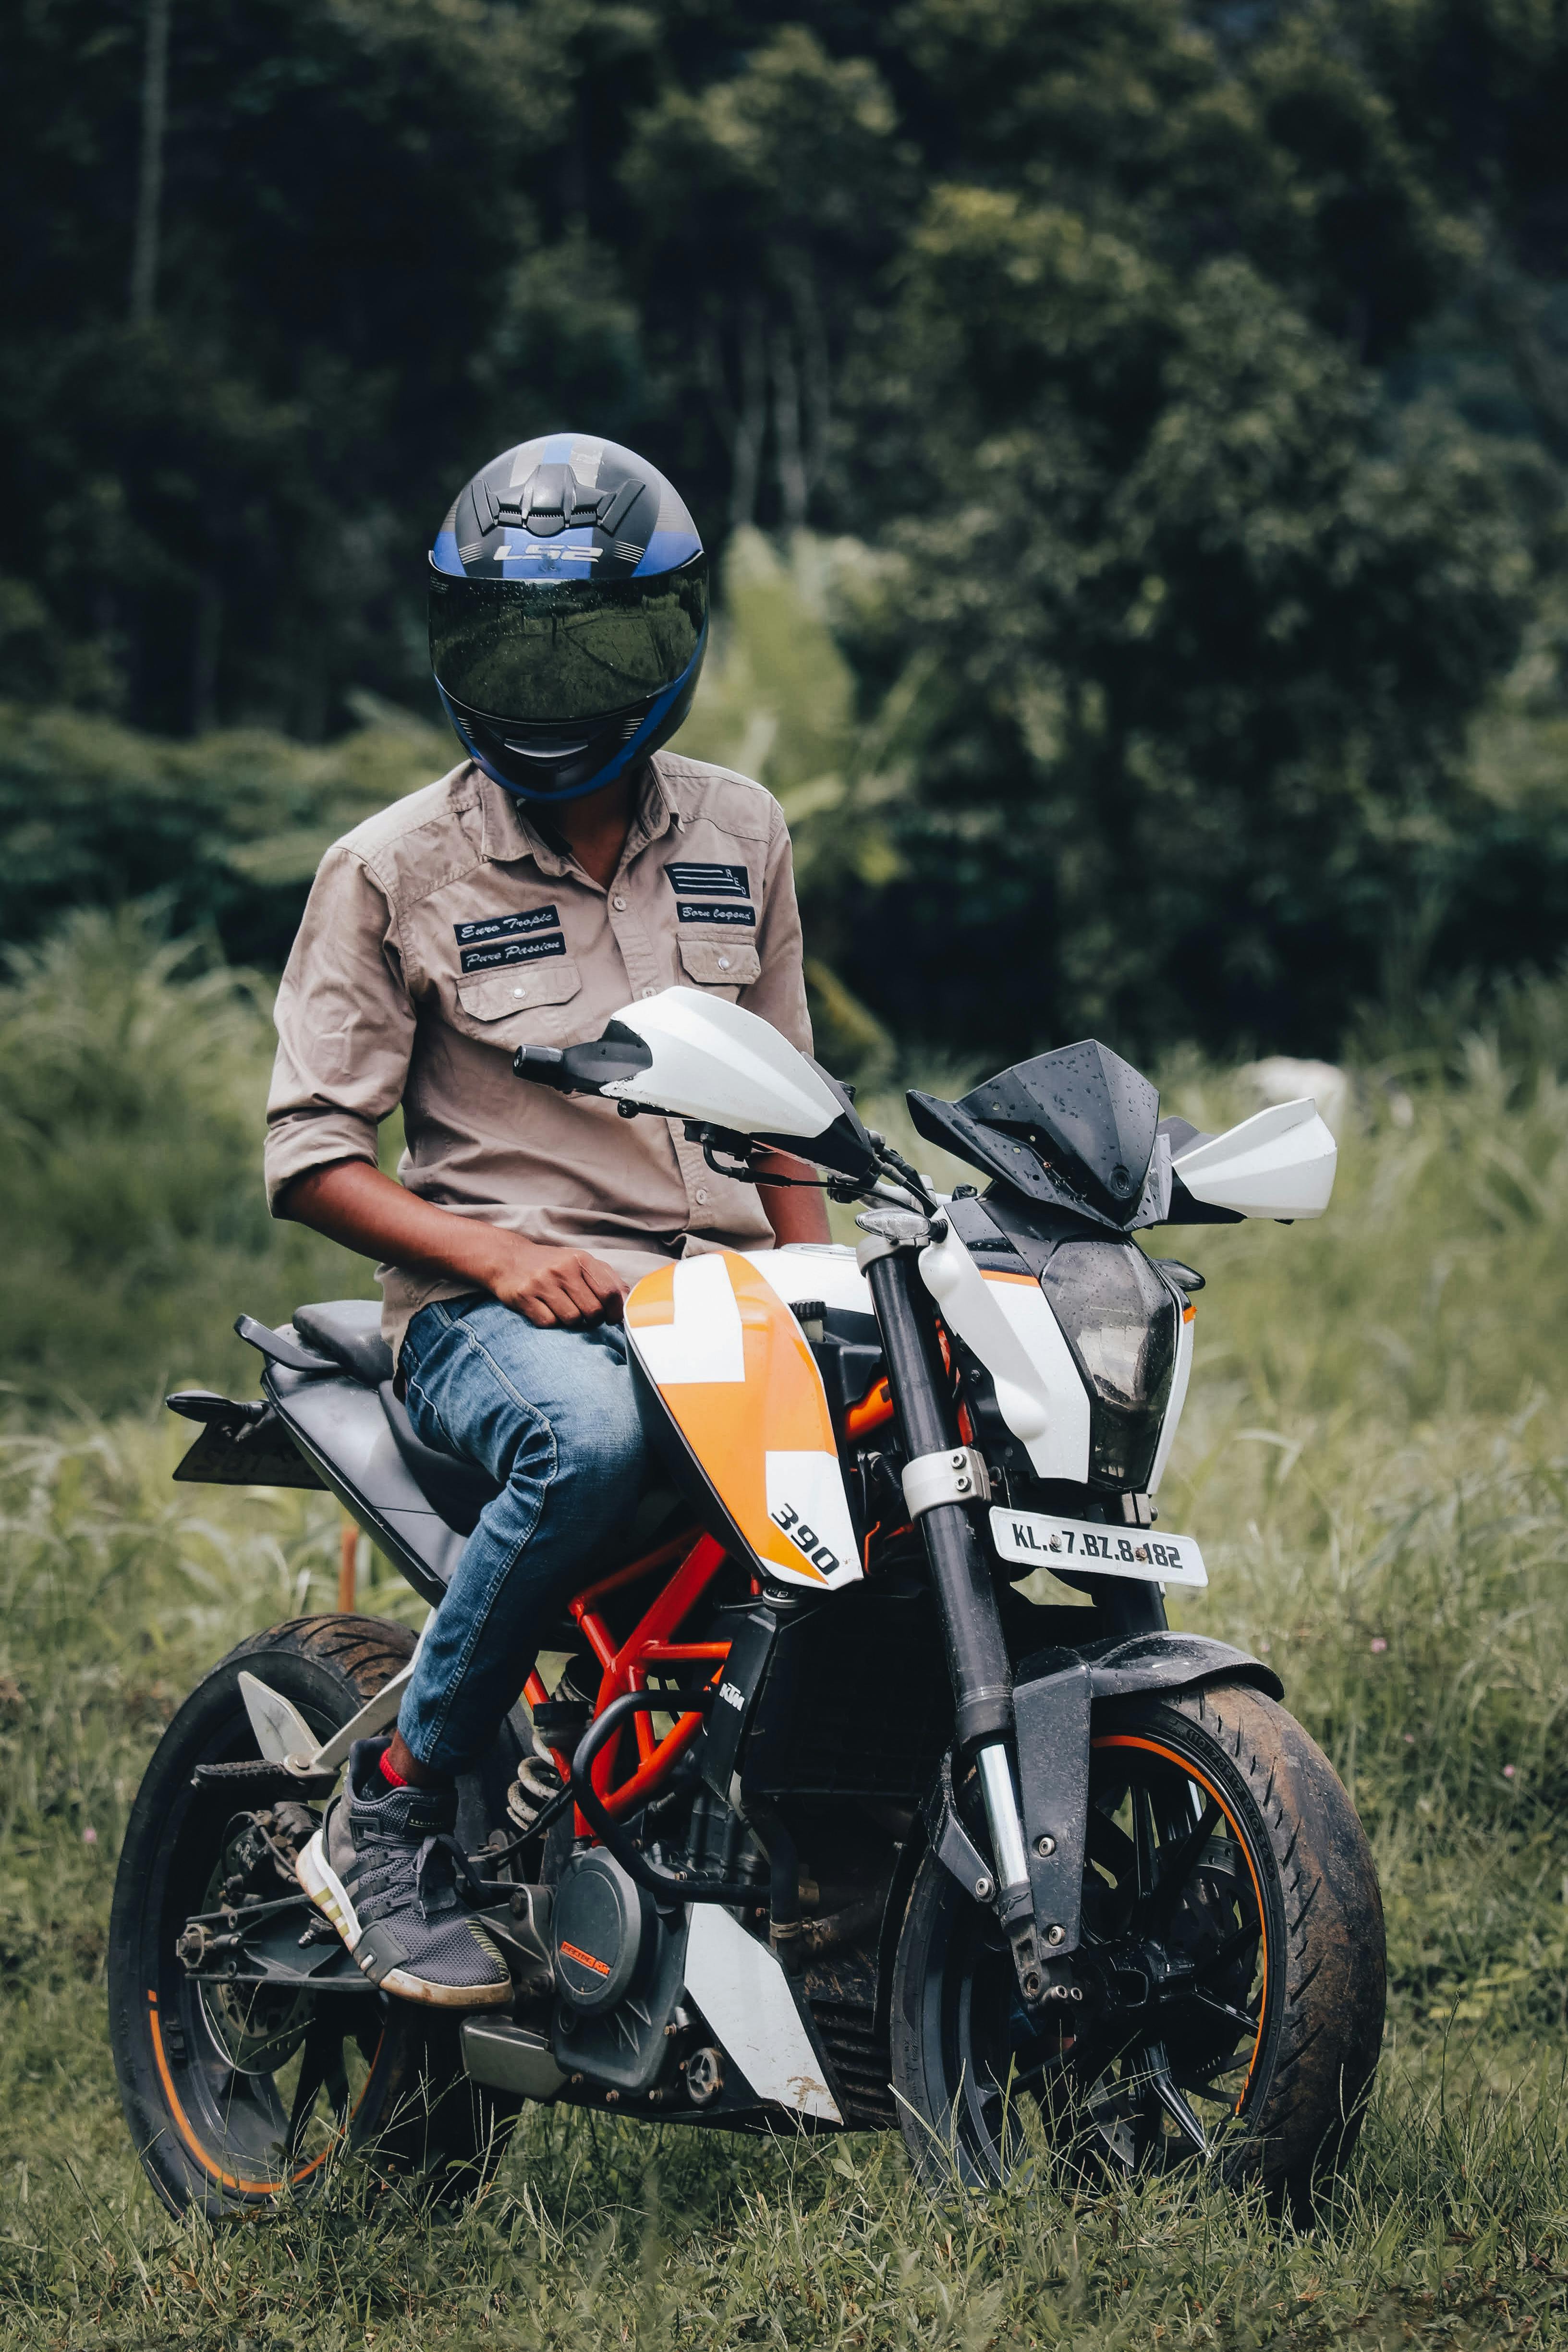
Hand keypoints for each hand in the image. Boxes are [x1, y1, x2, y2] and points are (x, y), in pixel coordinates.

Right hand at [483, 1233, 627, 1328]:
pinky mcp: (524, 1296)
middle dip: (592, 1319)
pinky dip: (552, 1323)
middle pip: (592, 1310)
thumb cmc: (553, 1265)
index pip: (610, 1292)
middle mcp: (562, 1269)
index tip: (611, 1318)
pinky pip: (549, 1323)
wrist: (509, 1258)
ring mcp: (542, 1282)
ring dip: (572, 1322)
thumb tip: (629, 1302)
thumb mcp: (581, 1263)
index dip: (615, 1312)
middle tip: (585, 1315)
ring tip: (566, 1311)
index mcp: (581, 1259)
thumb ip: (608, 1279)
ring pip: (572, 1319)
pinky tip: (547, 1311)